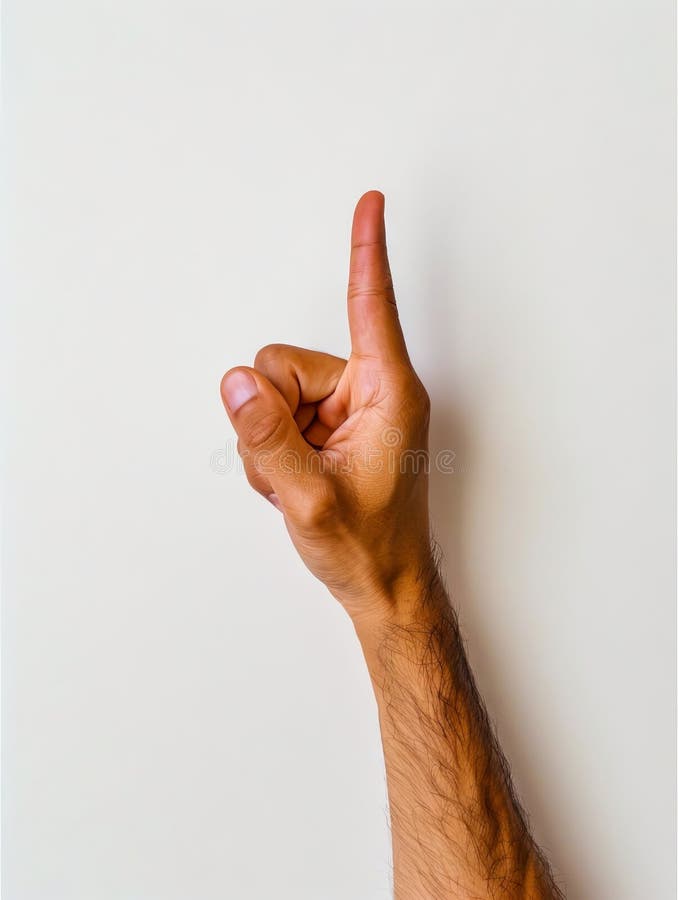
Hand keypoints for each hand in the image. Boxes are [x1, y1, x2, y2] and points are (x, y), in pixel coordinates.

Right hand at [220, 191, 430, 623]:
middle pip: (283, 364)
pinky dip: (276, 452)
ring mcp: (348, 410)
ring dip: (273, 441)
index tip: (372, 199)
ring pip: (272, 392)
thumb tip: (235, 379)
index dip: (365, 251)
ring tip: (303, 480)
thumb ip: (268, 437)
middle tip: (298, 468)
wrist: (384, 586)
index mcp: (388, 394)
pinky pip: (276, 416)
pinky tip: (300, 480)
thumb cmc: (369, 547)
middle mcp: (370, 391)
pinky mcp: (331, 427)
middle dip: (273, 416)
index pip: (371, 307)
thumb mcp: (310, 499)